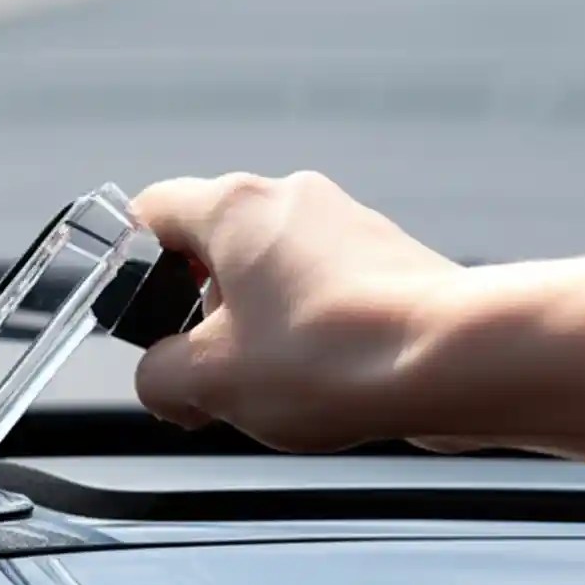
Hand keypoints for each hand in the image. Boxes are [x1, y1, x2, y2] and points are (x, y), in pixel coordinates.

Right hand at [130, 171, 466, 451]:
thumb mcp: (209, 382)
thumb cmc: (331, 355)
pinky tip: (321, 379)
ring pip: (270, 270)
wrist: (453, 357)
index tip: (140, 314)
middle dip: (199, 312)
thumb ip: (158, 377)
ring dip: (254, 324)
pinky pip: (321, 287)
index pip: (151, 210)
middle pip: (214, 246)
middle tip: (206, 370)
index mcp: (234, 207)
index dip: (131, 265)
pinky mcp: (385, 258)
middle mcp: (290, 198)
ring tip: (270, 385)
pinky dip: (306, 328)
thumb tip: (163, 379)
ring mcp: (344, 224)